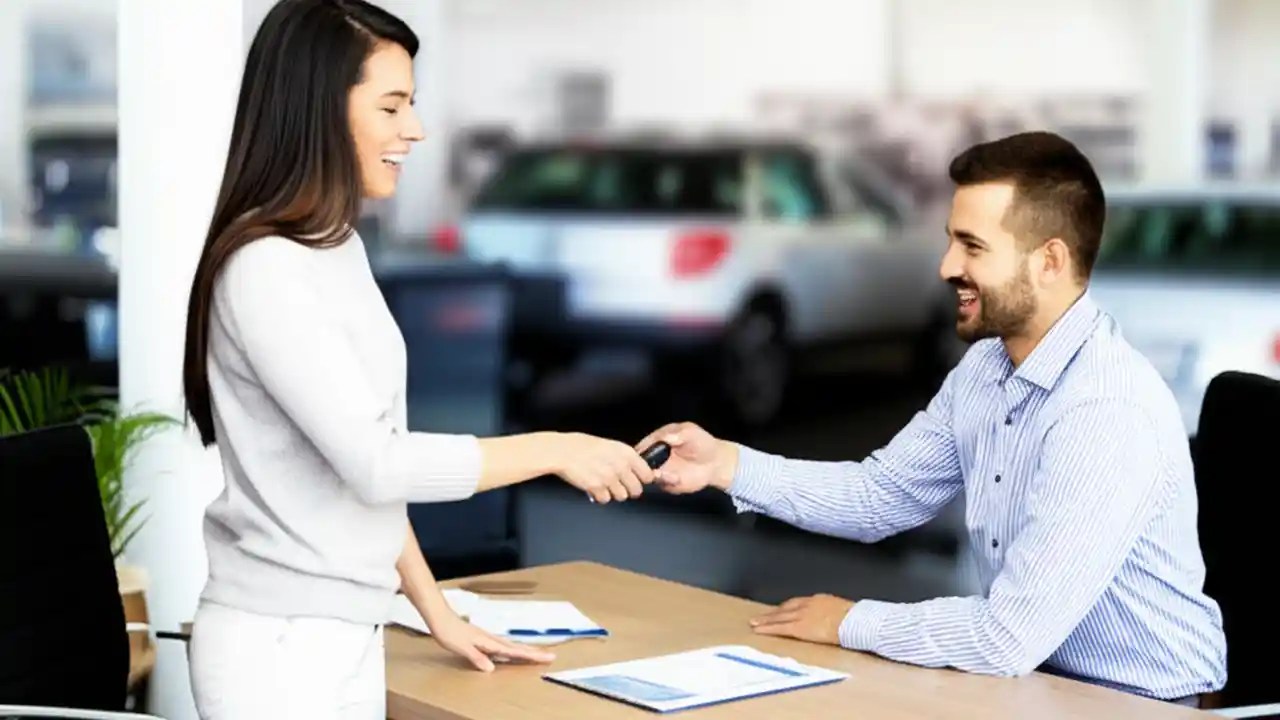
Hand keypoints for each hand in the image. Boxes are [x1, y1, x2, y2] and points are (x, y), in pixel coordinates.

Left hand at [430, 613, 555, 671]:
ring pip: (511, 645)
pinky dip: (512, 648)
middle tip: (550, 656)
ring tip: (536, 654)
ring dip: (524, 650)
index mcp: (489, 641)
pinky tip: (510, 651)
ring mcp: (487, 637)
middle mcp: (490, 638)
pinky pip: (502, 644)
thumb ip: (477, 657)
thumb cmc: (449, 632)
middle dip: (534, 652)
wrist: (439, 617)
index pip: (514, 650)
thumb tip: (492, 668)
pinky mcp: (481, 637)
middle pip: (517, 646)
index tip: (546, 657)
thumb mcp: (461, 647)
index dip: (530, 655)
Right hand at [552, 432, 654, 503]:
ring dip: (613, 493)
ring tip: (604, 485)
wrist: (562, 451)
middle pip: (637, 490)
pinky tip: (594, 487)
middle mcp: (621, 466)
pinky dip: (599, 496)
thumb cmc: (581, 445)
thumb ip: (623, 458)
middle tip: (619, 486)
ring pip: (622, 497)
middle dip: (628, 490)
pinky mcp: (598, 488)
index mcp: (626, 453)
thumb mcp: (609, 445)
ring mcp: (610, 478)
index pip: (647, 475)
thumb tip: (634, 469)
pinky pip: (605, 500)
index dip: (641, 479)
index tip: (637, 480)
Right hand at [635, 421, 735, 493]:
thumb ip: (677, 434)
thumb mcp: (690, 432)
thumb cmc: (703, 443)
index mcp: (658, 441)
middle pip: (641, 463)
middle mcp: (657, 457)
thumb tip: (665, 437)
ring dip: (655, 475)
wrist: (716, 462)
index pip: (643, 445)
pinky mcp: (670, 483)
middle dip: (643, 466)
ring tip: (666, 473)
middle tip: (652, 465)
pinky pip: (664, 485)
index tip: (639, 454)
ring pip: (649, 476)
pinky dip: (669, 483)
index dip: (639, 450)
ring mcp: (663, 471)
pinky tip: (677, 478)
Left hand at [749, 594, 853, 645]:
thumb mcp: (845, 611)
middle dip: (774, 612)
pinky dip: (768, 628)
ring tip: (754, 622)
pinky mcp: (799, 627)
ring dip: (766, 620)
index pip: (799, 603)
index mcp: (820, 600)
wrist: (854, 621)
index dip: (788, 607)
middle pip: (786, 608)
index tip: (780, 610)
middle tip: (762, 615)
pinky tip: (758, 630)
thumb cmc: (856, 618)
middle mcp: (808, 605)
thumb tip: (838, 619)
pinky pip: (779, 628)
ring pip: (779, 617)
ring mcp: (802, 615)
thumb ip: (836, 613)